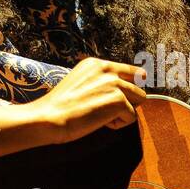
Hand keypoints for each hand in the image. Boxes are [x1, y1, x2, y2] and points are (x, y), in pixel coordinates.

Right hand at [32, 57, 148, 143]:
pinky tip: (99, 123)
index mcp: (97, 64)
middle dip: (129, 100)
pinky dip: (118, 124)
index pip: (131, 71)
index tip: (129, 93)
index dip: (132, 85)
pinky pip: (132, 117)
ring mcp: (114, 84)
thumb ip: (99, 82)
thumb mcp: (79, 83)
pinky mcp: (119, 100)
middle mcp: (108, 70)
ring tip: (102, 116)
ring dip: (124, 111)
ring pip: (140, 99)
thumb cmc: (60, 107)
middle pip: (139, 85)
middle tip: (110, 111)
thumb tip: (122, 92)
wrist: (49, 118)